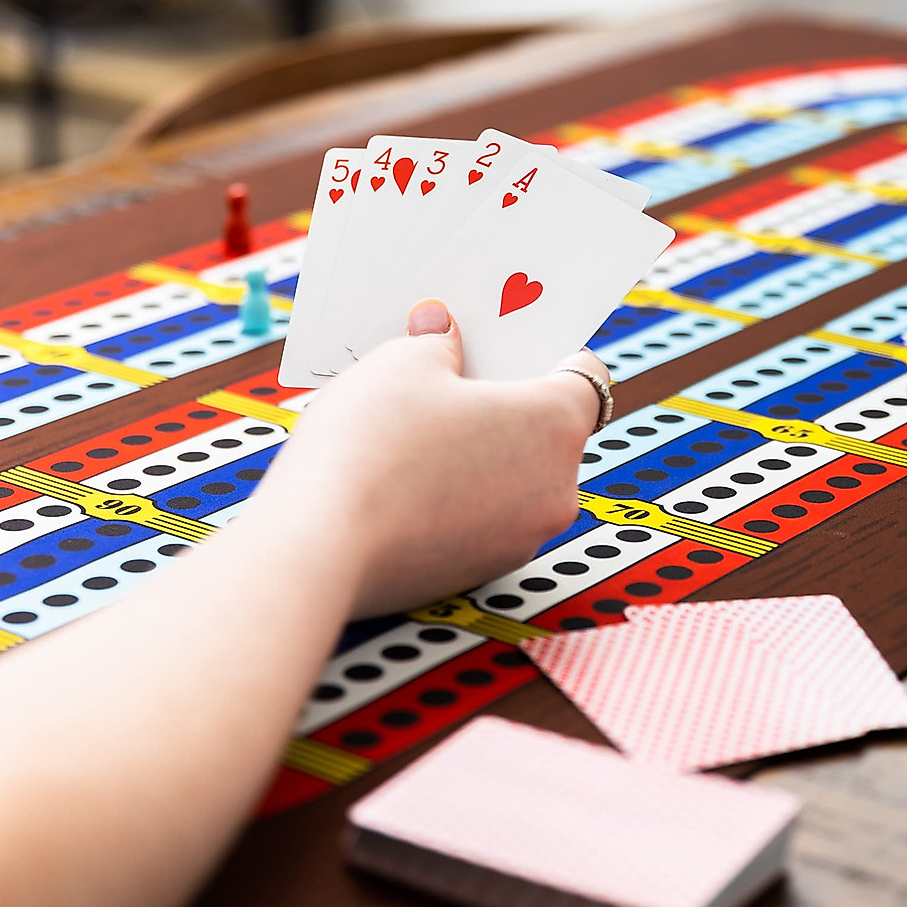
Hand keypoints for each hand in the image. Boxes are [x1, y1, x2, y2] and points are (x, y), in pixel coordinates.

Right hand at [257, 299, 608, 616]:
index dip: (550, 348)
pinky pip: (484, 519)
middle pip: (549, 430)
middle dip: (507, 402)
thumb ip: (436, 343)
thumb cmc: (369, 447)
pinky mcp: (481, 573)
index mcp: (555, 427)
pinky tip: (407, 480)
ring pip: (515, 479)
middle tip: (454, 375)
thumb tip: (441, 333)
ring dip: (483, 453)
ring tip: (420, 429)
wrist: (320, 547)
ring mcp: (521, 540)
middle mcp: (556, 491)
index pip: (585, 375)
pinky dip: (460, 498)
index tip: (514, 341)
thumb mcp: (401, 364)